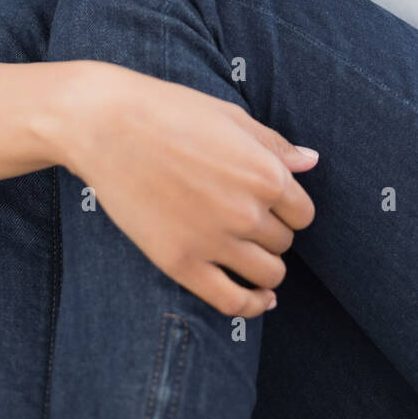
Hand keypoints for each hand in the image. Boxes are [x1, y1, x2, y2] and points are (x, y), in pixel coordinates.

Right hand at [55, 59, 317, 317]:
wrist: (107, 126)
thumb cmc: (169, 112)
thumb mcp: (230, 117)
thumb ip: (274, 145)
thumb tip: (311, 161)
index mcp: (266, 174)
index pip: (303, 213)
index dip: (289, 210)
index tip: (272, 206)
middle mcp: (248, 212)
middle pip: (284, 243)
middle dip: (271, 233)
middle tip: (247, 221)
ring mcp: (215, 241)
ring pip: (268, 275)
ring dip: (264, 267)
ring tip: (250, 255)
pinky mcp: (182, 264)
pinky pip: (232, 302)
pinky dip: (251, 306)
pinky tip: (257, 299)